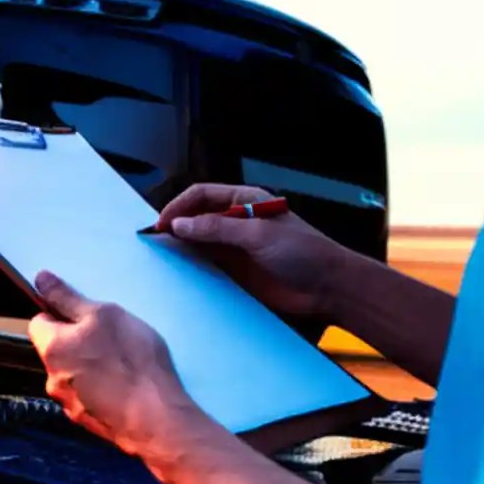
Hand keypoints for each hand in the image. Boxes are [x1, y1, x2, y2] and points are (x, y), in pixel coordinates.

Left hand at [28, 271, 201, 456]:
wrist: (156, 421)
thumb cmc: (131, 360)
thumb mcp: (104, 315)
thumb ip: (68, 298)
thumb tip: (39, 278)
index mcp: (51, 348)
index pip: (38, 322)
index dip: (59, 314)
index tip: (85, 315)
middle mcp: (51, 379)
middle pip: (56, 350)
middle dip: (76, 341)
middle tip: (109, 337)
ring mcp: (68, 404)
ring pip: (72, 374)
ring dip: (88, 366)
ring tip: (122, 364)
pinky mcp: (88, 423)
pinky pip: (88, 396)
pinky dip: (100, 388)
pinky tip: (125, 386)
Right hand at [155, 183, 351, 318]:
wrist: (329, 288)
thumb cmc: (302, 252)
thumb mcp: (258, 234)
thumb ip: (217, 229)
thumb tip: (179, 225)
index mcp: (246, 201)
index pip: (202, 195)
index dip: (179, 206)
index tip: (162, 223)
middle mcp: (237, 221)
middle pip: (196, 216)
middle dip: (175, 225)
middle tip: (153, 240)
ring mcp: (235, 246)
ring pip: (198, 241)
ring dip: (180, 246)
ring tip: (160, 256)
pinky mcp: (236, 271)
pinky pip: (206, 264)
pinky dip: (190, 265)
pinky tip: (179, 271)